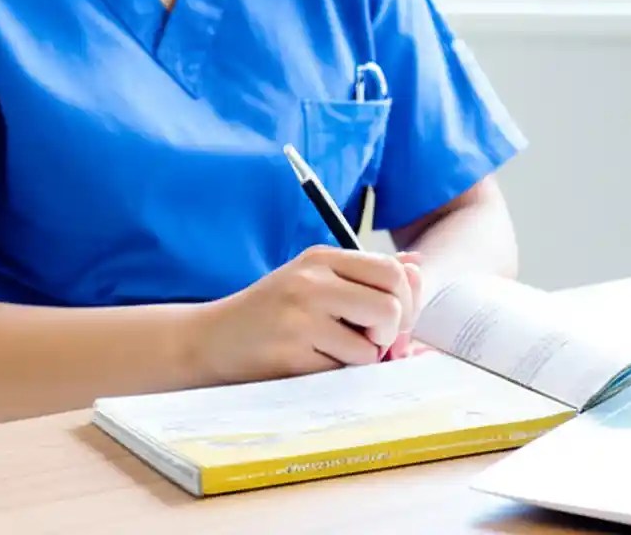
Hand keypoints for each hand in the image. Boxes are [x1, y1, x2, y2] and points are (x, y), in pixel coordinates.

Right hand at [193, 246, 416, 382]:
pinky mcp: (291, 352)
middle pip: (390, 306)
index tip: (391, 319)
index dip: (405, 300)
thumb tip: (419, 266)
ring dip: (363, 358)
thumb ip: (366, 275)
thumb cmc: (272, 313)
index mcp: (322, 258)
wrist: (211, 339)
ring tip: (333, 351)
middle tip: (371, 340)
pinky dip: (337, 373)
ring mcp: (299, 316)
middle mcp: (311, 280)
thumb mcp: (315, 281)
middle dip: (391, 332)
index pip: (392, 270)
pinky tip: (311, 362)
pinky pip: (343, 370)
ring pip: (372, 346)